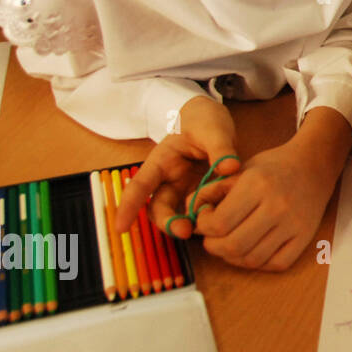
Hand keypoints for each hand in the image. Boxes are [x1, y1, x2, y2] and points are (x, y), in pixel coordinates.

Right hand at [118, 96, 240, 239]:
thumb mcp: (212, 129)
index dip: (128, 208)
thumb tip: (230, 167)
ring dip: (188, 224)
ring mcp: (186, 190)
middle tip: (185, 231)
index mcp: (161, 162)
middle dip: (168, 222)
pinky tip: (223, 220)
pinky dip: (209, 218)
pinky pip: (202, 211)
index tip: (120, 228)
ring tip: (207, 229)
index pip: (139, 186)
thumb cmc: (204, 121)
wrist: (212, 120)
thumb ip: (220, 147)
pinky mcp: (203, 195)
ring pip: (179, 214)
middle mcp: (169, 180)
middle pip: (159, 207)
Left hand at [194, 110, 350, 269]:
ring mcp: (293, 224)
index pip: (219, 223)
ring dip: (233, 257)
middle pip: (233, 245)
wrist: (314, 165)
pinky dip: (258, 263)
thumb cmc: (272, 167)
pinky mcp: (305, 237)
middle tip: (212, 237)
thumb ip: (210, 191)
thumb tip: (189, 215)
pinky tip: (251, 249)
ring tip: (230, 243)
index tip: (205, 219)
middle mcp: (277, 205)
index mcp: (257, 184)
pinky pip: (276, 263)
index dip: (204, 227)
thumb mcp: (238, 170)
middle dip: (214, 246)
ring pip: (252, 259)